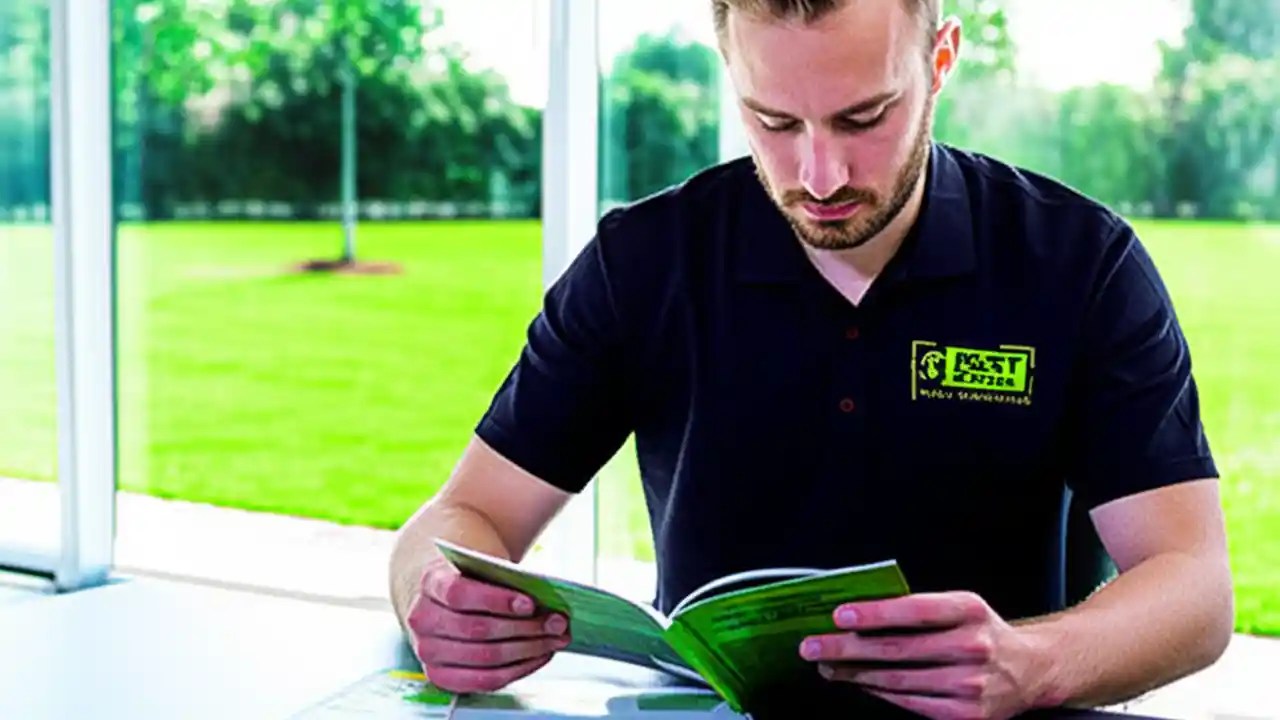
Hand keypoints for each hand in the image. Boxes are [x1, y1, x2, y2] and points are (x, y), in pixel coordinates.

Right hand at [406, 556, 571, 692]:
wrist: (445, 593)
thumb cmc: (472, 576)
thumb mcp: (483, 565)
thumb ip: (507, 579)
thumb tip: (549, 601)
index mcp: (430, 582)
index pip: (459, 594)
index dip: (496, 600)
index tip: (530, 603)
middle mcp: (422, 618)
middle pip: (476, 629)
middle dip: (524, 627)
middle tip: (558, 621)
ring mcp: (428, 650)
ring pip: (484, 657)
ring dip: (528, 649)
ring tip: (556, 638)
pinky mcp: (441, 675)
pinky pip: (485, 680)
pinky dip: (519, 668)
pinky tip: (540, 655)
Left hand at [798, 592, 1052, 719]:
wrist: (1028, 670)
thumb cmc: (982, 632)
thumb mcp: (960, 606)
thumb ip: (917, 608)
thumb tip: (859, 615)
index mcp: (969, 610)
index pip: (914, 610)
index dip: (874, 614)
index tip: (840, 616)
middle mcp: (972, 647)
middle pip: (897, 649)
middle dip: (847, 648)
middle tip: (813, 646)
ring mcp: (969, 685)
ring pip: (897, 680)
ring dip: (855, 673)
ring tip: (828, 665)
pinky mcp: (964, 715)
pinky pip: (909, 702)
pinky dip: (879, 692)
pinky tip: (860, 682)